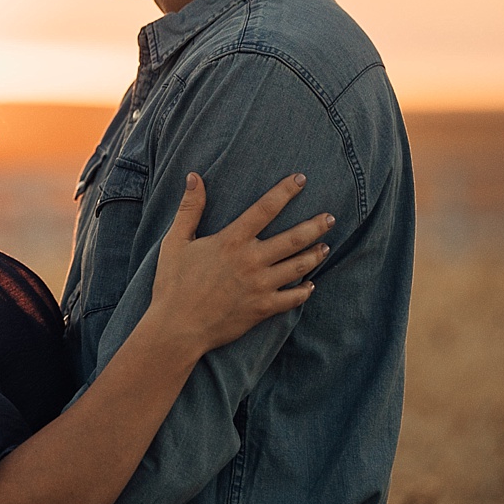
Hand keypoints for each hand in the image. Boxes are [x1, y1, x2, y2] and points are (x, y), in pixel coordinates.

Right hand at [150, 172, 332, 356]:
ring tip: (325, 247)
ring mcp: (260, 286)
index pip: (265, 208)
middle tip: (330, 218)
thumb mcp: (175, 242)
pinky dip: (305, 291)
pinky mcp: (263, 308)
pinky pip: (293, 298)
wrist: (177, 327)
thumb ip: (189, 209)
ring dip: (315, 255)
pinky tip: (310, 285)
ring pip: (298, 267)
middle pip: (293, 239)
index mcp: (231, 241)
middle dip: (315, 226)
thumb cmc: (173, 284)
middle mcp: (251, 261)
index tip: (301, 179)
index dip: (285, 191)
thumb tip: (194, 176)